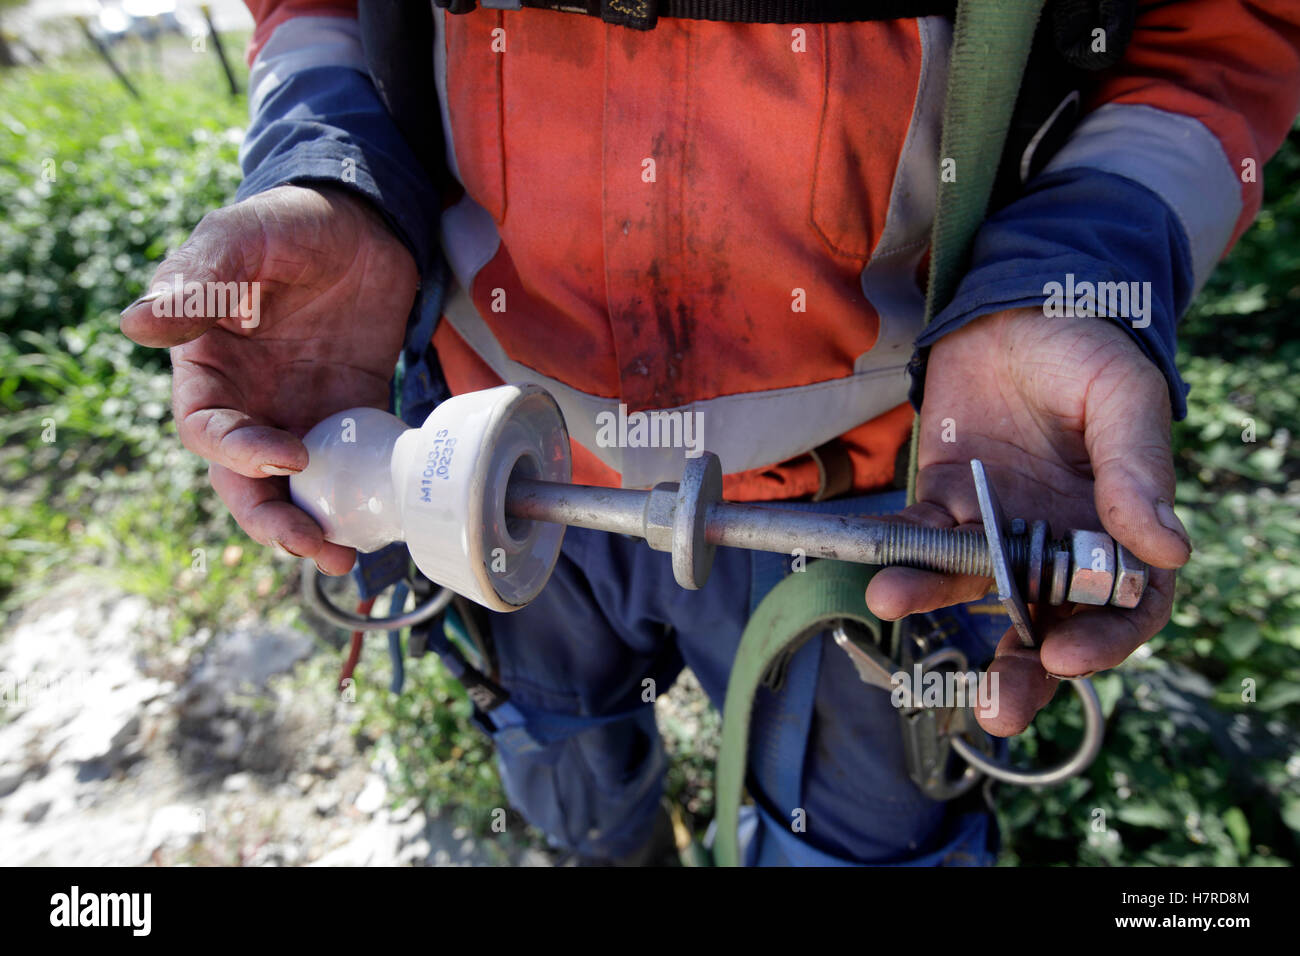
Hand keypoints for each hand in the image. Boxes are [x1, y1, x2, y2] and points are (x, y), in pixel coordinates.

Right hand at [120, 185, 417, 573]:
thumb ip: (198, 282)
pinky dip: (361, 499)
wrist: (365, 222)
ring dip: (314, 526)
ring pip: (295, 490)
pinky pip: (351, 469)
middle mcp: (251, 402)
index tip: (288, 456)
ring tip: (345, 555)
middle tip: (315, 545)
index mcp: (209, 368)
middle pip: (246, 481)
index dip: (239, 453)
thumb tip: (137, 324)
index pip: (207, 431)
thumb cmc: (290, 225)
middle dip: (274, 522)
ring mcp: (302, 413)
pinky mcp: (352, 415)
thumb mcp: (242, 239)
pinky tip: (382, 523)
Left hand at [865, 307, 1190, 735]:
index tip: (1067, 656)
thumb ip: (1136, 470)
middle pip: (1049, 623)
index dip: (1104, 640)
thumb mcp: (1122, 397)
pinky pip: (923, 537)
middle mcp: (1060, 540)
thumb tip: (1170, 551)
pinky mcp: (947, 500)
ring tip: (898, 608)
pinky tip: (881, 569)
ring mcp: (1000, 525)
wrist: (1019, 304)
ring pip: (975, 590)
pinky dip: (904, 555)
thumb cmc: (1086, 346)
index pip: (1127, 605)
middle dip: (1023, 672)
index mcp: (1122, 526)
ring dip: (939, 608)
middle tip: (997, 712)